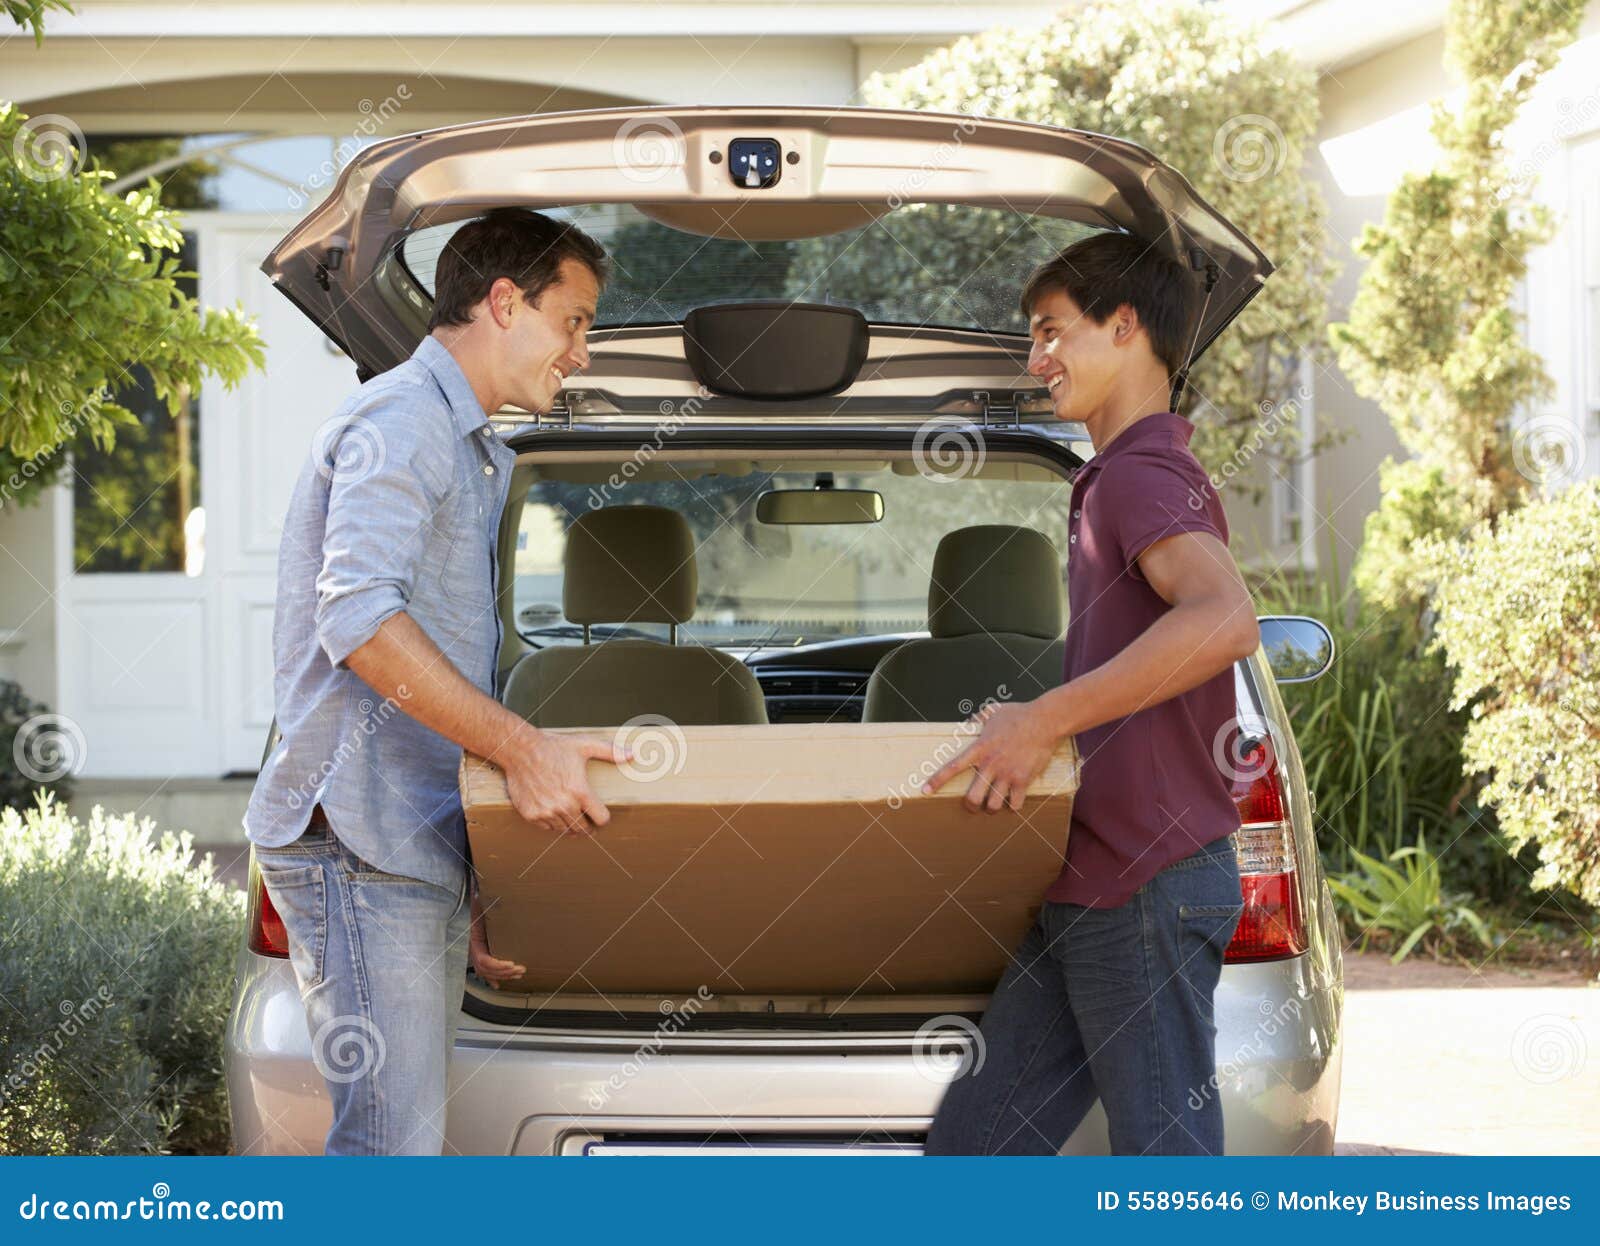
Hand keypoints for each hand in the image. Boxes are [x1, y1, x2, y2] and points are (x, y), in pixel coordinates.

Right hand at [468, 889, 525, 988]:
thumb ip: (479, 900)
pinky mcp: (480, 952)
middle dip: (504, 972)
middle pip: (486, 969)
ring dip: (503, 975)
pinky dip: (491, 978)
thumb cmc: (474, 905)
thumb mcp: (478, 903)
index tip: (511, 963)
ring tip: (518, 974)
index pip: (483, 959)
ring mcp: (475, 952)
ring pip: (487, 971)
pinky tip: (497, 985)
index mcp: (473, 941)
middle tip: (520, 969)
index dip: (497, 964)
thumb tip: (480, 892)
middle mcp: (473, 949)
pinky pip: (483, 970)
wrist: (465, 907)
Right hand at [500, 724, 630, 834]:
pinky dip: (552, 823)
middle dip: (588, 826)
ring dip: (569, 825)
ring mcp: (546, 811)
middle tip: (587, 820)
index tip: (600, 815)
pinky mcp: (531, 814)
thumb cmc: (553, 747)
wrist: (520, 750)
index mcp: (580, 791)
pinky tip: (553, 812)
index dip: (603, 818)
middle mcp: (564, 805)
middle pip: (583, 829)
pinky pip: (547, 828)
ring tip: (570, 815)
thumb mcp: (584, 745)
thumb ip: (609, 751)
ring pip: (565, 830)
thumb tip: (632, 754)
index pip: (601, 818)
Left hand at [922, 700, 1059, 812]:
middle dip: (970, 806)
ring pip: (993, 805)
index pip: (953, 767)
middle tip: (972, 806)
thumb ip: (977, 719)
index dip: (937, 780)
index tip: (925, 790)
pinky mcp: (1024, 780)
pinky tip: (1013, 803)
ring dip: (991, 808)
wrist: (1045, 720)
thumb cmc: (1019, 713)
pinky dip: (1012, 807)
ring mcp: (1008, 774)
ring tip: (993, 805)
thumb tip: (969, 722)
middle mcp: (991, 764)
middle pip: (973, 797)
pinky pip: (1015, 804)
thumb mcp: (992, 711)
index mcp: (980, 748)